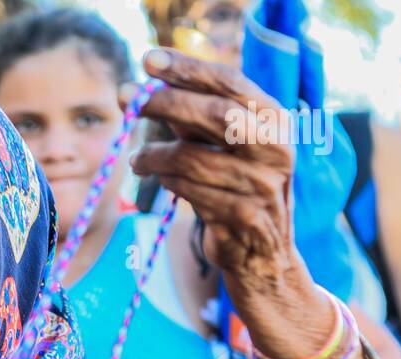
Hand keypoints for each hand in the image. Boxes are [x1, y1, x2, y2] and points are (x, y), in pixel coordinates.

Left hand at [131, 48, 297, 295]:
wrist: (264, 254)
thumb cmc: (238, 188)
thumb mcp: (227, 146)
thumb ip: (199, 118)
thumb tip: (150, 87)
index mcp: (274, 120)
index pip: (230, 82)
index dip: (188, 69)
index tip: (148, 61)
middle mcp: (274, 149)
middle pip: (214, 115)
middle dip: (165, 103)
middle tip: (126, 98)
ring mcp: (261, 185)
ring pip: (193, 158)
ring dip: (154, 155)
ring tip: (136, 157)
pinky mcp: (241, 218)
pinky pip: (190, 191)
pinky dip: (168, 182)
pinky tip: (159, 179)